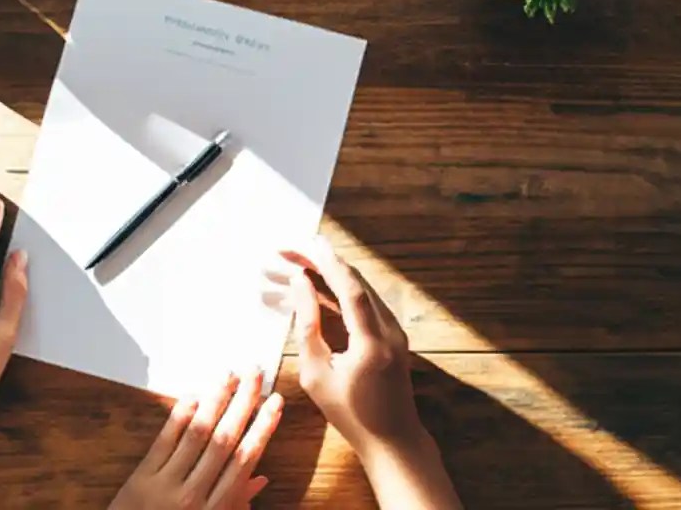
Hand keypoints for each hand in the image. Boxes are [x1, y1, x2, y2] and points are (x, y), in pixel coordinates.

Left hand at [110, 369, 283, 509]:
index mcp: (216, 509)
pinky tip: (194, 395)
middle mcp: (195, 495)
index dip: (263, 428)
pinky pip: (165, 440)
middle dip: (243, 404)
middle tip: (255, 375)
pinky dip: (180, 416)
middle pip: (225, 441)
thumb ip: (235, 503)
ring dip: (215, 401)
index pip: (245, 460)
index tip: (275, 403)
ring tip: (229, 376)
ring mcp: (167, 483)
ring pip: (197, 435)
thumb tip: (260, 479)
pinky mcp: (142, 476)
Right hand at [282, 240, 420, 457]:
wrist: (392, 438)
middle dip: (319, 263)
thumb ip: (307, 327)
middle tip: (285, 253)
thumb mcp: (317, 375)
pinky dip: (338, 293)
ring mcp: (395, 331)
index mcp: (372, 342)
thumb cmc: (350, 414)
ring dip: (326, 277)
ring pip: (359, 289)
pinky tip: (313, 290)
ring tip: (290, 270)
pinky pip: (364, 303)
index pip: (350, 288)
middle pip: (354, 282)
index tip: (306, 242)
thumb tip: (300, 285)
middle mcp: (389, 330)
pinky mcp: (392, 334)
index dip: (327, 261)